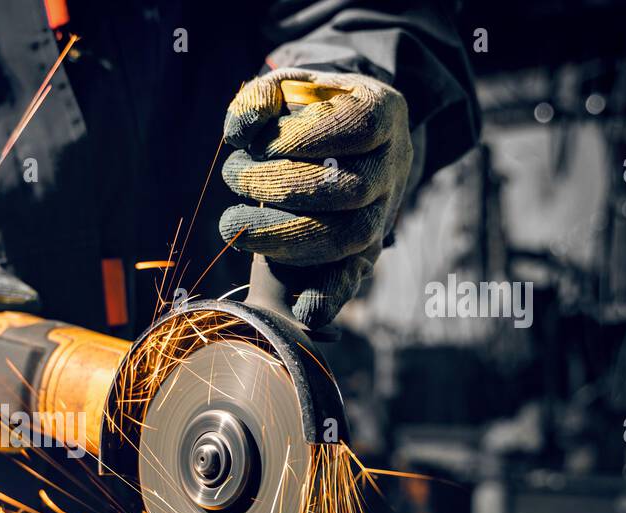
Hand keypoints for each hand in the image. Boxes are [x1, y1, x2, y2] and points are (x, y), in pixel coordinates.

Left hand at [219, 68, 412, 328]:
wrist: (345, 142)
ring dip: (283, 238)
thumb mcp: (291, 88)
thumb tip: (238, 129)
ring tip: (233, 226)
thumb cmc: (309, 111)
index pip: (356, 128)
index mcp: (384, 113)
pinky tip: (304, 311)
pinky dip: (330, 297)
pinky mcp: (364, 251)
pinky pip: (353, 278)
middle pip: (347, 190)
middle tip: (234, 176)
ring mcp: (382, 212)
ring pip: (347, 237)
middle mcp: (391, 166)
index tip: (258, 142)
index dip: (303, 138)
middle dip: (280, 187)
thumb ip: (262, 97)